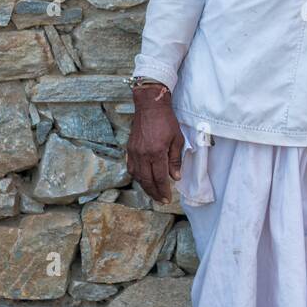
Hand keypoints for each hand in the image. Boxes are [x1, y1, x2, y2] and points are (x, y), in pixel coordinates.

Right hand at [126, 83, 183, 203]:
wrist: (149, 106)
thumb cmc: (166, 121)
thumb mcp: (177, 139)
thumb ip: (175, 159)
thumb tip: (175, 177)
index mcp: (156, 152)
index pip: (159, 178)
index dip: (164, 190)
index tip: (167, 198)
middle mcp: (143, 155)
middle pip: (147, 180)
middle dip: (154, 193)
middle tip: (161, 200)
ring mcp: (134, 152)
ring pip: (137, 176)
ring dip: (145, 187)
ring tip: (153, 193)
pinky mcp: (129, 149)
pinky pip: (132, 168)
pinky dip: (137, 177)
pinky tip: (143, 180)